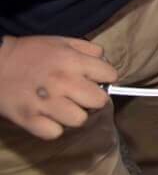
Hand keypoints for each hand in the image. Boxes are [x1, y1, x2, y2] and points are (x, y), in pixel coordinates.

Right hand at [0, 35, 116, 139]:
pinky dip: (52, 127)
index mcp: (72, 61)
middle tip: (80, 96)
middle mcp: (62, 82)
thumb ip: (89, 50)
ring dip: (73, 115)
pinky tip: (46, 116)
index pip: (110, 75)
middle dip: (93, 99)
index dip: (105, 78)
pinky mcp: (29, 119)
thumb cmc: (30, 53)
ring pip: (79, 120)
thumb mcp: (61, 41)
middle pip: (99, 101)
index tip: (95, 80)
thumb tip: (106, 64)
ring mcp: (46, 103)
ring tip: (62, 107)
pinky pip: (55, 132)